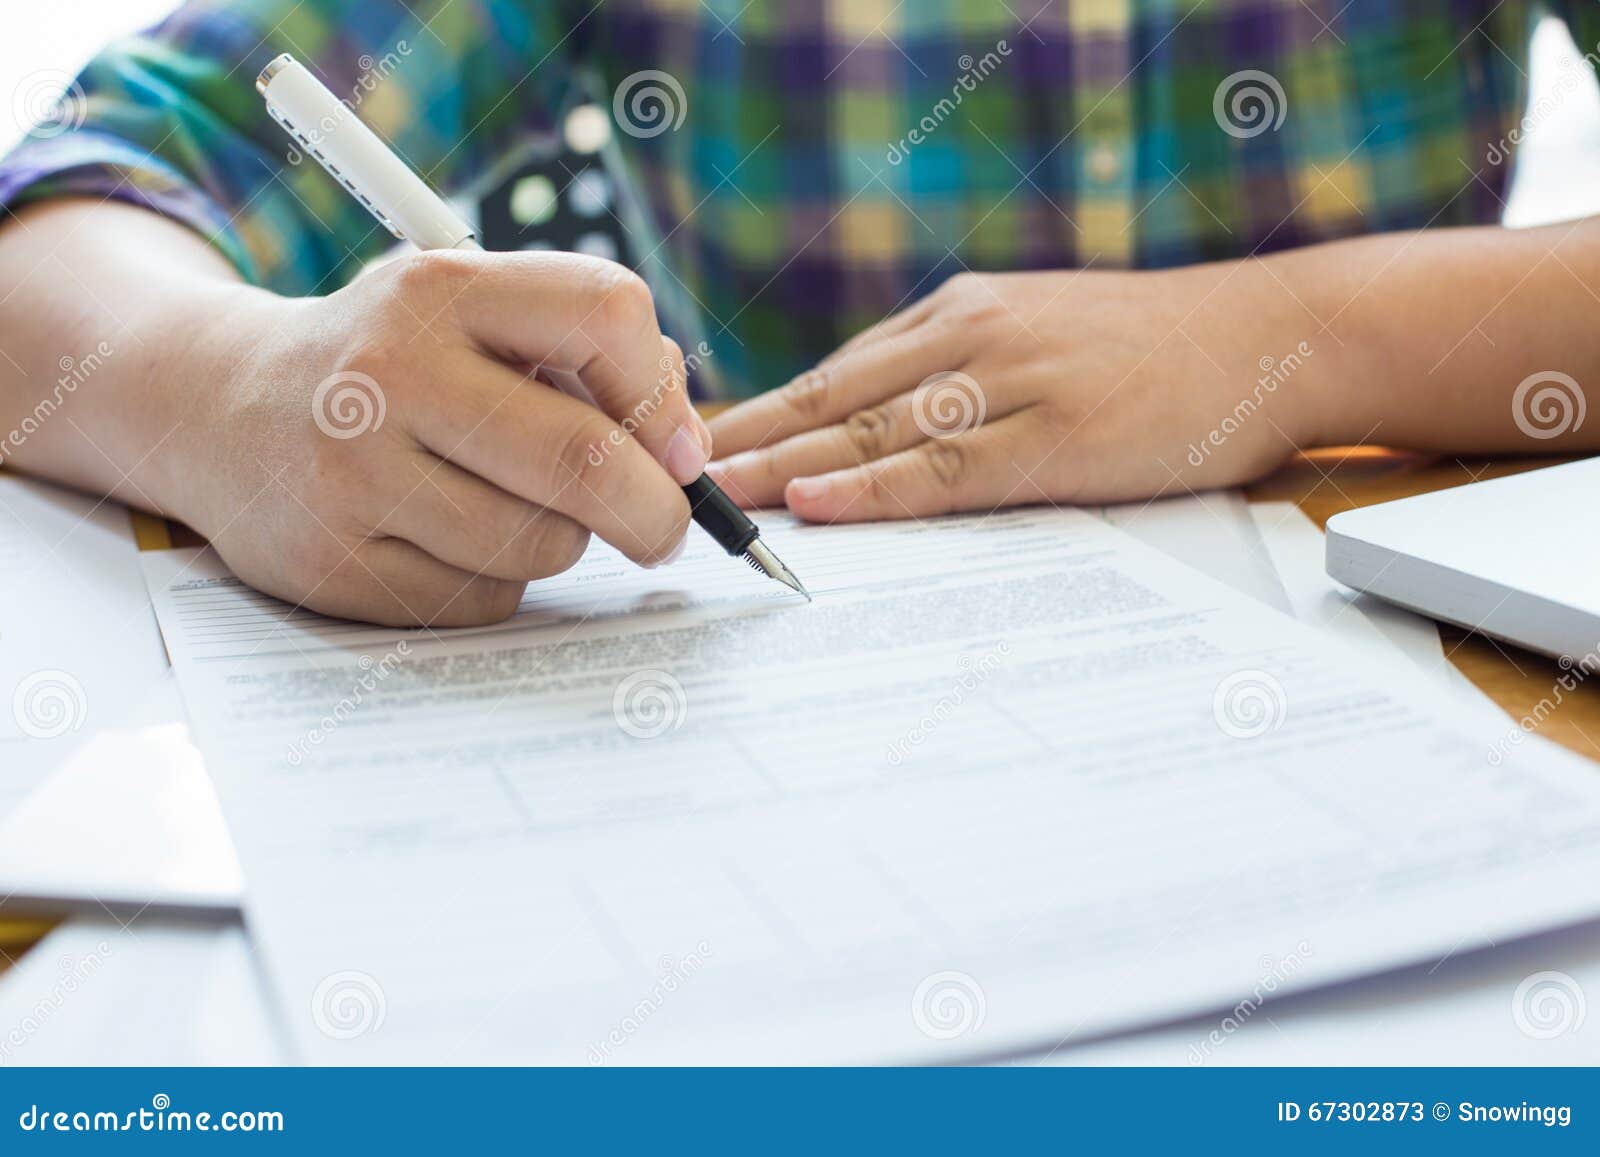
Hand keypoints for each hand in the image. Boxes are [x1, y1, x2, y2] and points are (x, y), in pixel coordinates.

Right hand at [175, 250, 708, 625]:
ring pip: (541, 543)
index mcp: (441, 287)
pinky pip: (484, 598)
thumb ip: (584, 352)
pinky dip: (499, 582)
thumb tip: (684, 449)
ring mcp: (353, 473)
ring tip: (510, 505)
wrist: (219, 410)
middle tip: (663, 526)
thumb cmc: (390, 363)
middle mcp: (391, 372)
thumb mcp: (470, 311)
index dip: (664, 392)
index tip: (675, 446)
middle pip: (585, 457)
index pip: (606, 311)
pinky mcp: (333, 562)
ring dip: (562, 541)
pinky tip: (449, 539)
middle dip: (655, 510)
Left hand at [706, 264, 1331, 521]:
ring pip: (871, 432)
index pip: (834, 374)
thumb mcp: (1040, 337)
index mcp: (959, 316)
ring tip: (709, 498)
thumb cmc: (1153, 349)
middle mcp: (970, 337)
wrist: (1270, 334)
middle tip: (663, 476)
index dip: (760, 413)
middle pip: (830, 399)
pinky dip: (873, 488)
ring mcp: (1012, 382)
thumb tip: (880, 430)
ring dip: (784, 467)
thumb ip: (961, 373)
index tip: (696, 446)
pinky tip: (817, 503)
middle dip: (745, 442)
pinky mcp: (1057, 435)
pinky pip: (945, 468)